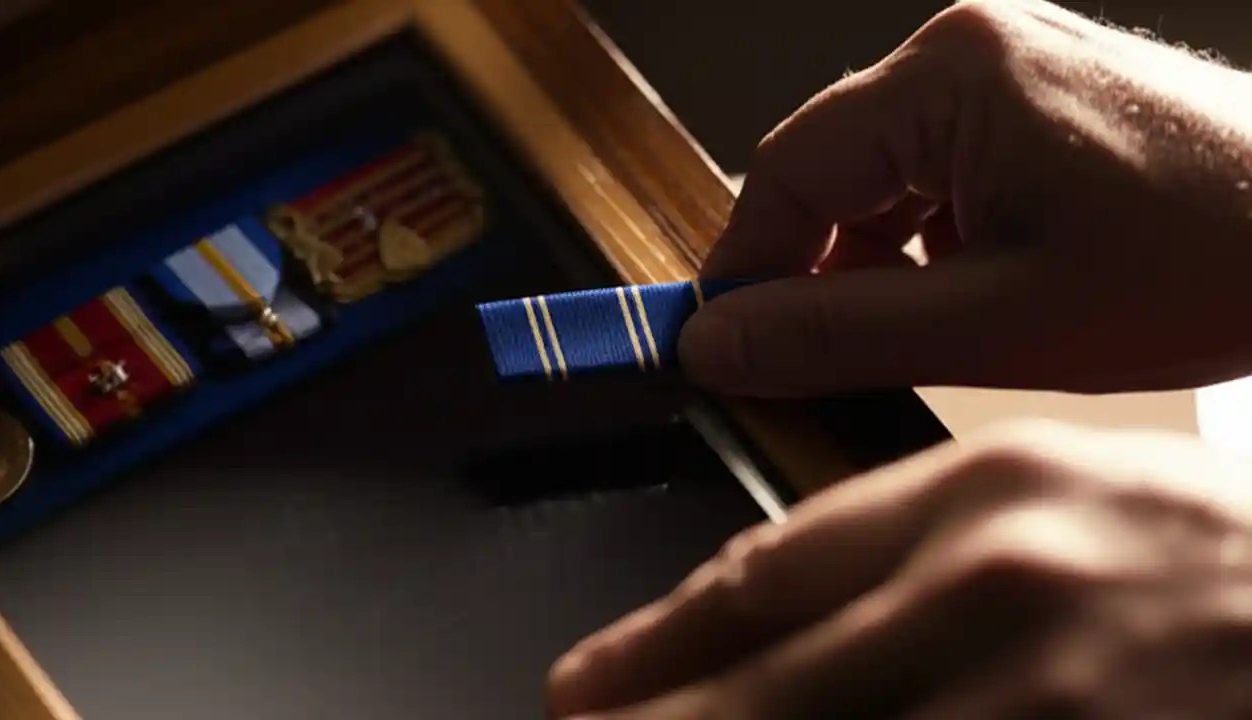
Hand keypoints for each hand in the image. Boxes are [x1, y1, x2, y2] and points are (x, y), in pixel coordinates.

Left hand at [546, 420, 1251, 717]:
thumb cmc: (1195, 543)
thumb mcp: (1043, 492)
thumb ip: (901, 539)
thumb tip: (756, 610)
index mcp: (977, 491)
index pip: (767, 576)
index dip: (653, 644)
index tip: (578, 687)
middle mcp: (995, 588)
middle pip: (775, 690)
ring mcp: (1052, 699)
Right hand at [678, 0, 1251, 396]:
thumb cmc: (1206, 268)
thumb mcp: (997, 326)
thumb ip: (837, 334)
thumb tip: (715, 343)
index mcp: (952, 74)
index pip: (787, 171)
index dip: (743, 269)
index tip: (719, 348)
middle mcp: (969, 47)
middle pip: (828, 167)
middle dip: (812, 268)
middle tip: (816, 358)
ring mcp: (1005, 63)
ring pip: (878, 173)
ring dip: (873, 259)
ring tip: (930, 326)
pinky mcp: (1033, 94)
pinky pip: (933, 165)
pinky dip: (926, 237)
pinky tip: (971, 286)